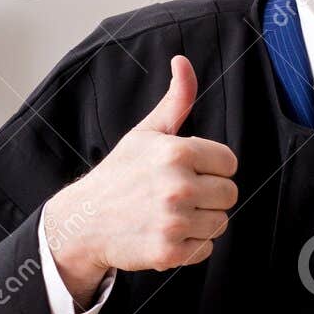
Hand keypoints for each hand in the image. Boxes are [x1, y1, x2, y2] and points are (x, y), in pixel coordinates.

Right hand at [48, 55, 237, 303]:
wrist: (83, 221)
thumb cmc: (120, 174)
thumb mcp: (147, 133)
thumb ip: (176, 100)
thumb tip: (183, 61)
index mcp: (177, 152)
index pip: (229, 163)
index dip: (211, 167)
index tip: (188, 170)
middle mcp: (178, 186)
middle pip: (229, 194)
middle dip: (209, 195)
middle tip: (179, 194)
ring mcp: (174, 221)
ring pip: (220, 223)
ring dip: (201, 221)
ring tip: (171, 213)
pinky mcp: (170, 252)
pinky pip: (206, 249)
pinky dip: (190, 245)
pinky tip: (166, 233)